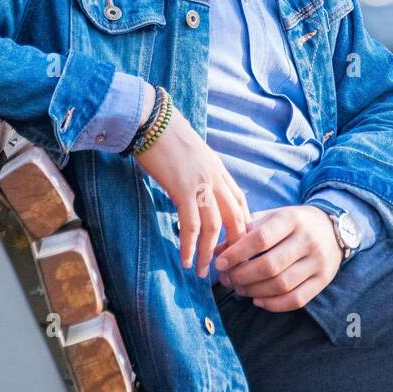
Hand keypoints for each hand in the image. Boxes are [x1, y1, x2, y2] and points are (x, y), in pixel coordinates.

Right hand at [132, 82, 250, 278]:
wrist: (150, 119)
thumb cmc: (164, 133)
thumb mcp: (190, 153)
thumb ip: (197, 171)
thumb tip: (191, 187)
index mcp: (218, 168)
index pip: (239, 200)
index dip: (242, 223)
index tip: (238, 242)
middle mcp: (215, 177)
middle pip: (234, 217)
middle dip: (232, 244)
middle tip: (226, 265)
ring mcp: (201, 183)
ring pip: (214, 227)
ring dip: (208, 253)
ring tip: (201, 272)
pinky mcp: (182, 189)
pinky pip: (190, 225)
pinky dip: (188, 246)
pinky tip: (184, 260)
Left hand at [212, 204, 342, 311]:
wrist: (332, 228)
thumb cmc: (292, 222)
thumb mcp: (270, 217)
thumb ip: (244, 231)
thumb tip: (217, 251)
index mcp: (291, 219)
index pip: (260, 238)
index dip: (237, 253)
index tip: (220, 263)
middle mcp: (307, 240)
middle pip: (270, 265)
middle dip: (242, 276)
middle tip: (227, 279)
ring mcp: (317, 262)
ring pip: (282, 285)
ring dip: (255, 291)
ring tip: (239, 288)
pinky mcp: (323, 281)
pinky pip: (297, 300)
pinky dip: (274, 304)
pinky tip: (258, 300)